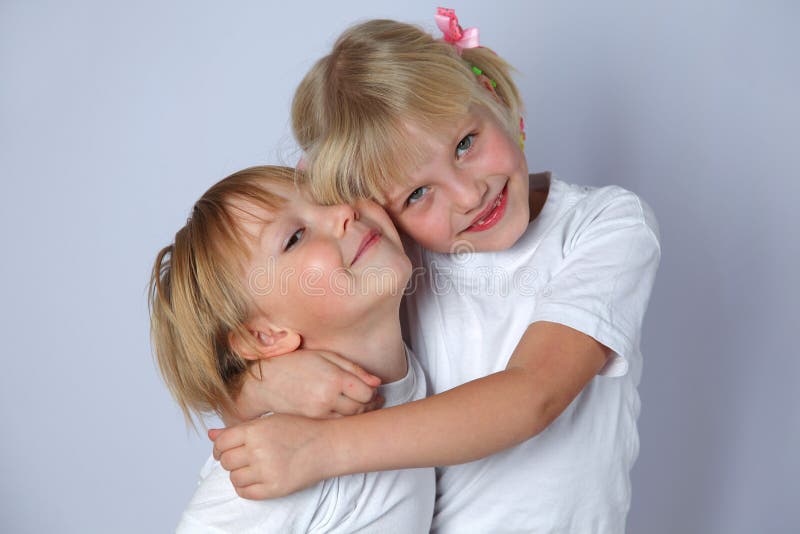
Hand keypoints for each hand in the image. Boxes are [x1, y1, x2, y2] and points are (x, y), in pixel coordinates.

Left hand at [209, 415, 327, 499]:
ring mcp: (266, 471)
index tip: (224, 450)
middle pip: (226, 461)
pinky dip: (246, 487)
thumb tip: (210, 434)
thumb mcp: (269, 421)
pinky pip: (246, 492)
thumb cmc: (300, 429)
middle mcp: (259, 450)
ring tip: (252, 468)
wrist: (327, 445)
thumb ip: (238, 429)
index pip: (221, 443)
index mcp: (256, 430)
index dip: (219, 448)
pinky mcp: (274, 488)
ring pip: (234, 478)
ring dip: (239, 474)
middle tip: (243, 458)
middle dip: (230, 460)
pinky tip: (256, 478)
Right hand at [231, 350, 383, 421]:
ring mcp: (320, 412)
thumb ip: (353, 369)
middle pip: (361, 407)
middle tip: (373, 400)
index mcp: (335, 378)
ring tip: (359, 406)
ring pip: (350, 418)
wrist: (266, 382)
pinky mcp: (313, 421)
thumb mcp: (326, 357)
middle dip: (369, 404)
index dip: (373, 391)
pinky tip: (343, 412)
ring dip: (359, 413)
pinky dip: (344, 419)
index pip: (367, 392)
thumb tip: (377, 382)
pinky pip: (337, 424)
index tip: (372, 389)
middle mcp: (328, 397)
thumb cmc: (297, 363)